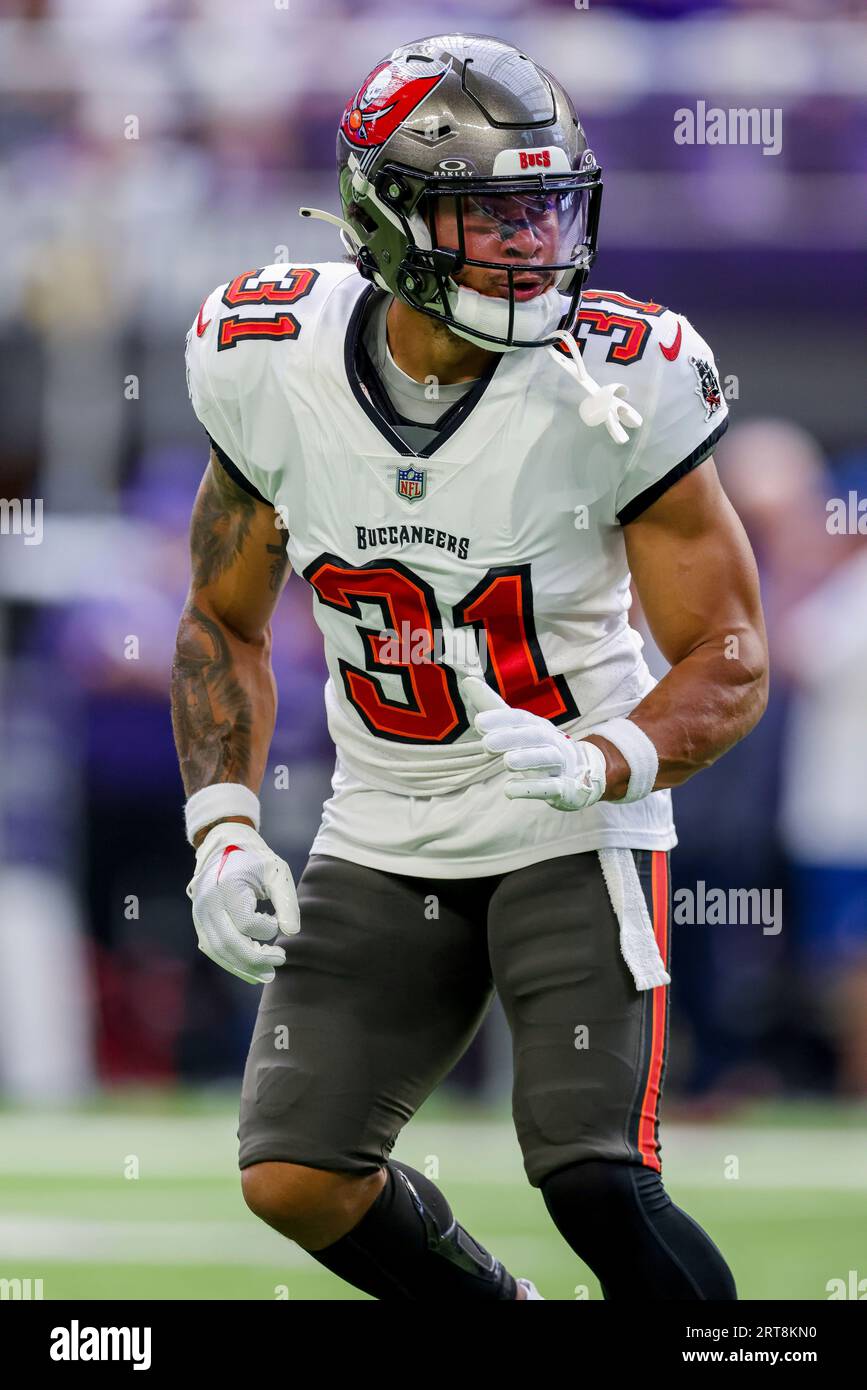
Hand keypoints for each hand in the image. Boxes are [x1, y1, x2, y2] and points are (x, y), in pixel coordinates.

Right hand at [186, 822, 298, 983]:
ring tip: (267, 974)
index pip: (246, 922)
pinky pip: (213, 949)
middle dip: (256, 959)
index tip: (277, 921)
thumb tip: (292, 933)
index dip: (266, 928)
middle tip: (280, 961)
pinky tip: (250, 971)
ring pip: (218, 951)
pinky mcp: (199, 922)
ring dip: (243, 967)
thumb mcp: (277, 873)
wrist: (224, 847)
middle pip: (229, 942)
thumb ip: (287, 902)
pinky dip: (231, 963)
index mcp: (227, 886)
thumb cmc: (255, 860)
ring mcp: (200, 914)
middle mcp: (208, 902)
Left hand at [461, 676, 607, 811]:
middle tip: (486, 743)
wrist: (582, 773)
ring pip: (547, 757)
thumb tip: (468, 680)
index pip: (520, 718)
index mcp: (537, 725)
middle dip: (510, 737)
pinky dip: (532, 788)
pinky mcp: (566, 787)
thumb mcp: (518, 727)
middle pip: (533, 735)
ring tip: (507, 762)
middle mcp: (551, 740)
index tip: (478, 722)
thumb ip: (493, 707)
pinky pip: (552, 786)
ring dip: (527, 758)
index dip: (500, 719)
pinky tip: (510, 791)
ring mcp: (561, 763)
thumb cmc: (540, 747)